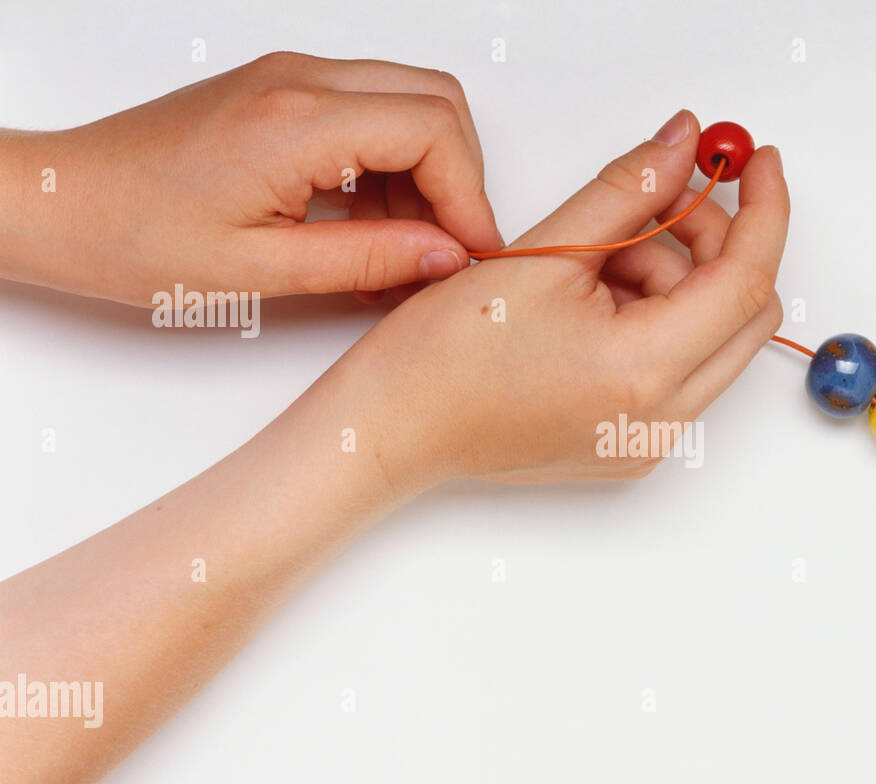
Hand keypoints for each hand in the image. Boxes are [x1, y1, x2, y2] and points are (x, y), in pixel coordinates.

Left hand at [0, 52, 501, 304]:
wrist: (63, 201)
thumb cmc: (136, 237)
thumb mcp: (262, 271)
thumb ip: (369, 261)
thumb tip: (448, 257)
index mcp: (297, 121)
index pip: (433, 130)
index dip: (470, 197)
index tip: (472, 254)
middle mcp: (301, 80)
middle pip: (436, 102)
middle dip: (460, 179)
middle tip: (447, 250)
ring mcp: (292, 79)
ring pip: (408, 104)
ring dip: (425, 177)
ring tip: (402, 255)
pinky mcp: (283, 92)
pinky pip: (368, 115)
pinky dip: (390, 170)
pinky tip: (369, 231)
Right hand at [340, 109, 788, 493]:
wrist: (394, 430)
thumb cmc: (445, 356)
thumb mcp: (544, 252)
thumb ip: (629, 191)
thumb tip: (682, 145)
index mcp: (644, 373)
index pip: (745, 280)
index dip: (761, 210)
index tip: (754, 161)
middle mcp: (662, 422)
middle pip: (741, 312)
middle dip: (711, 245)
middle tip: (656, 202)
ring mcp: (650, 442)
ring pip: (710, 338)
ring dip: (670, 282)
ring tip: (588, 266)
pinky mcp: (632, 447)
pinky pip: (679, 370)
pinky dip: (654, 322)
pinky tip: (591, 304)